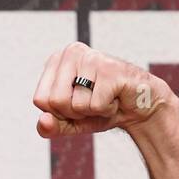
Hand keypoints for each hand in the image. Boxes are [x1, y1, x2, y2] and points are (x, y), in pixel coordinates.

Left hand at [33, 41, 175, 137]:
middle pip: (54, 102)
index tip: (76, 103)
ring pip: (75, 105)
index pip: (40, 100)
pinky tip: (115, 97)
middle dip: (74, 112)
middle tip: (92, 102)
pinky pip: (95, 105)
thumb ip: (51, 126)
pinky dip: (107, 110)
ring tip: (105, 98)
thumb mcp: (70, 122)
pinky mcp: (109, 69)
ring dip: (92, 111)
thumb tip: (43, 121)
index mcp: (56, 60)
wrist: (138, 107)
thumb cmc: (100, 109)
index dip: (59, 112)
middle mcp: (71, 52)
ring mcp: (91, 57)